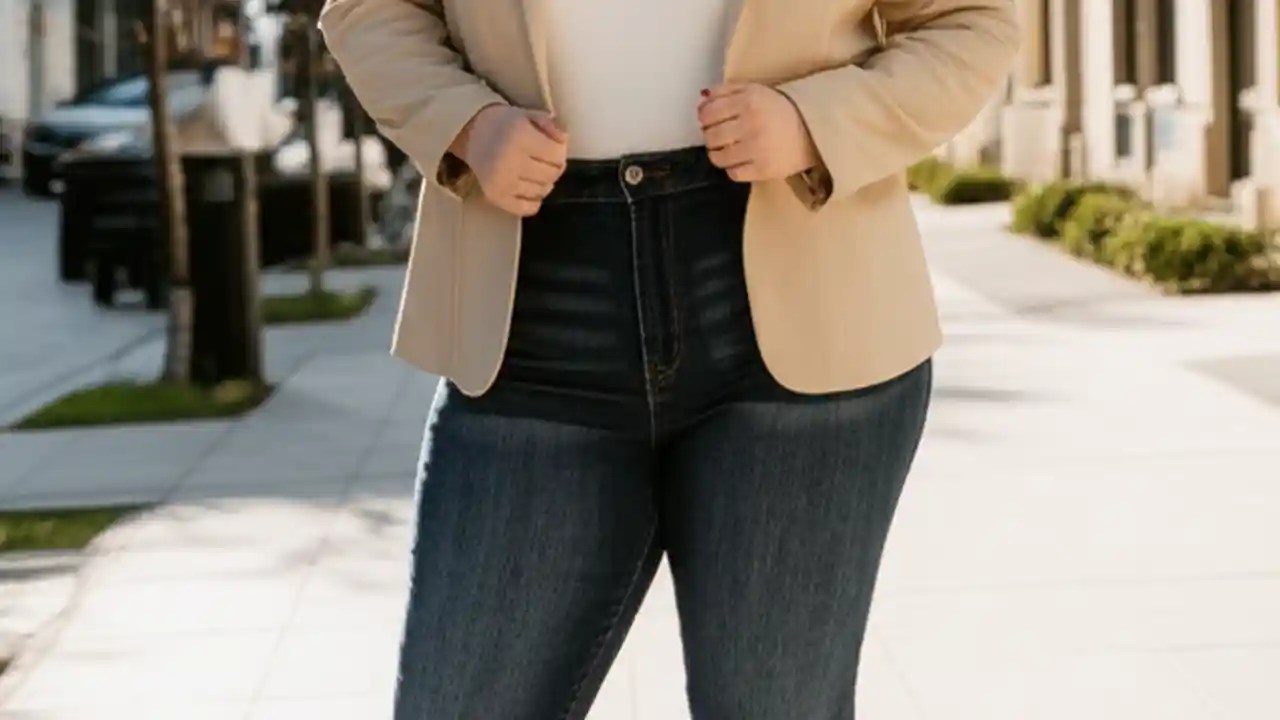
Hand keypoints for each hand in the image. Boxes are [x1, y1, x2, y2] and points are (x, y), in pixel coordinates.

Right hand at [450, 105, 568, 216]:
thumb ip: (551, 125)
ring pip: (542, 191)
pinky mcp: (495, 197)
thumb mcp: (529, 115)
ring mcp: (502, 182)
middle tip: (544, 160)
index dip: (560, 150)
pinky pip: (527, 208)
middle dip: (554, 167)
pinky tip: (528, 187)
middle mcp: (510, 161)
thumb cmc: (506, 124)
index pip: (557, 154)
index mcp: (520, 136)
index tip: (552, 146)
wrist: (472, 134)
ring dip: (544, 182)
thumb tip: (564, 139)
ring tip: (534, 171)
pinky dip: (533, 200)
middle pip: (551, 175)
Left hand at [698, 84, 819, 182]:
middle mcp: (750, 125)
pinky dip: (733, 169)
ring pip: (718, 158)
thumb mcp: (754, 90)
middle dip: (710, 136)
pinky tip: (740, 161)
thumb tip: (701, 99)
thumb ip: (726, 91)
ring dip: (719, 154)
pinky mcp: (763, 170)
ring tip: (728, 149)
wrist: (813, 130)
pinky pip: (733, 174)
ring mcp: (756, 150)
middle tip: (720, 136)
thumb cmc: (780, 109)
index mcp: (748, 101)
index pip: (708, 114)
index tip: (709, 121)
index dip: (704, 118)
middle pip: (710, 136)